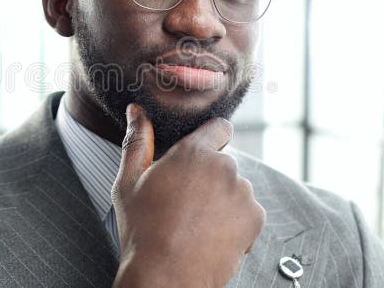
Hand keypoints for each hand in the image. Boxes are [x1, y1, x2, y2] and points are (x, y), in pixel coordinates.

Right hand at [111, 103, 264, 287]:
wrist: (164, 277)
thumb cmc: (142, 232)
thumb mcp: (128, 182)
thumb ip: (137, 141)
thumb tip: (136, 112)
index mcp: (193, 152)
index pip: (219, 127)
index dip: (211, 139)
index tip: (202, 156)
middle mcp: (223, 167)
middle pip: (224, 163)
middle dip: (210, 178)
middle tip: (186, 202)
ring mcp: (242, 192)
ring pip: (236, 189)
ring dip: (223, 201)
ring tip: (197, 223)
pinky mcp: (255, 217)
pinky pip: (249, 213)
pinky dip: (236, 223)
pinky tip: (211, 236)